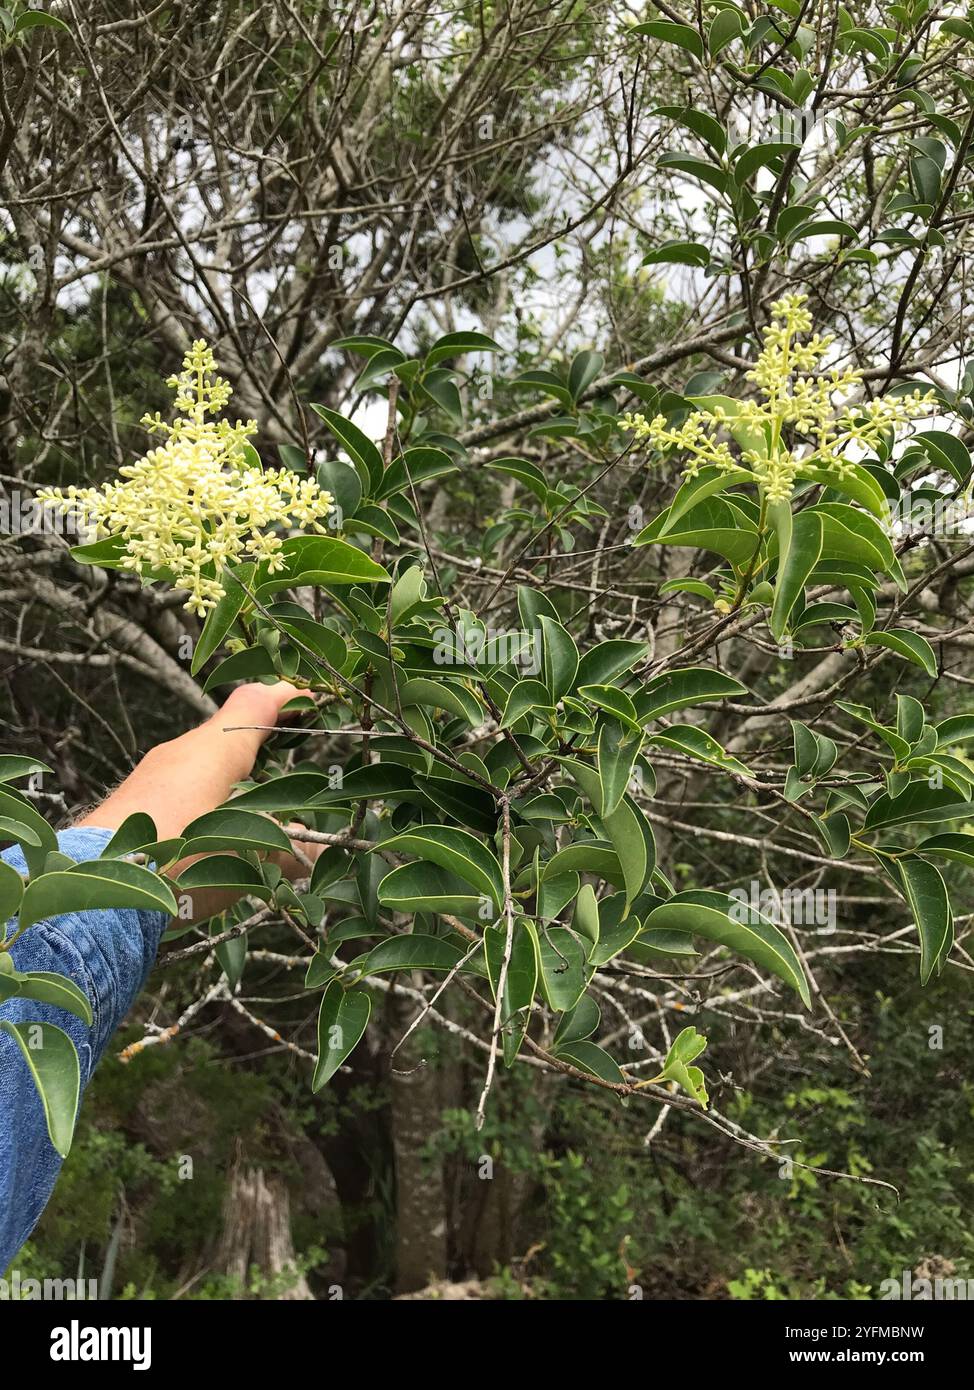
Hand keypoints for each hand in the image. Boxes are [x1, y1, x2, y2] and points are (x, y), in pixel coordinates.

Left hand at [77, 682, 318, 919]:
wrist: (90, 887)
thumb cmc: (178, 859)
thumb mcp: (248, 859)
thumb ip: (287, 851)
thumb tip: (313, 856)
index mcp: (216, 749)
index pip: (257, 701)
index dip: (288, 697)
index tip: (313, 701)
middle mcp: (181, 751)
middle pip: (230, 735)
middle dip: (264, 749)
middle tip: (293, 767)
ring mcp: (151, 776)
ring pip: (203, 767)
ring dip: (234, 785)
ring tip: (257, 822)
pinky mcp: (131, 804)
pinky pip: (180, 791)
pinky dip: (205, 806)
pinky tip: (212, 842)